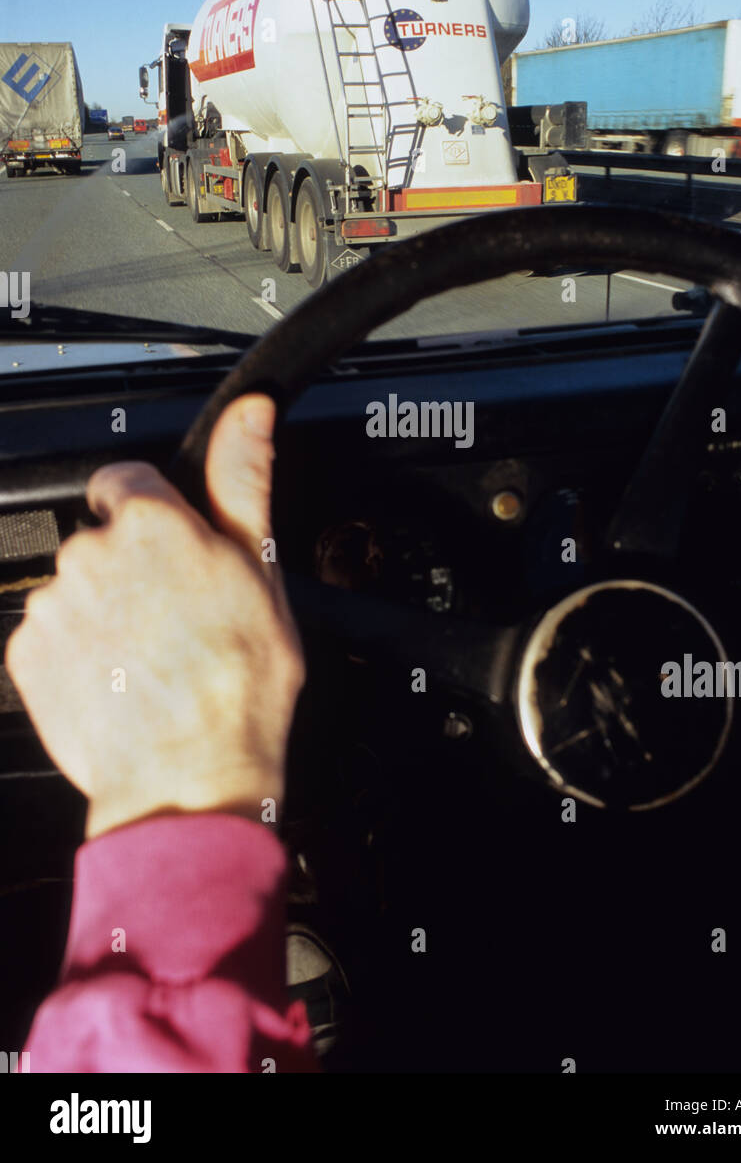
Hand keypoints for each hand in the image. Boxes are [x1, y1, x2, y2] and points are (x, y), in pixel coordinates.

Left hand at [5, 394, 303, 838]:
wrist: (189, 780)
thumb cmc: (236, 684)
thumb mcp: (260, 569)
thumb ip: (243, 478)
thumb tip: (250, 413)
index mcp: (152, 522)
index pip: (127, 480)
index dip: (155, 515)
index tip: (175, 553)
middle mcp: (90, 552)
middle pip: (101, 538)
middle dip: (132, 569)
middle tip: (176, 619)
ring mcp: (53, 604)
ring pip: (76, 588)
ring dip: (104, 612)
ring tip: (150, 658)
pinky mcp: (27, 654)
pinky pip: (49, 635)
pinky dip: (76, 652)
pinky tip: (119, 680)